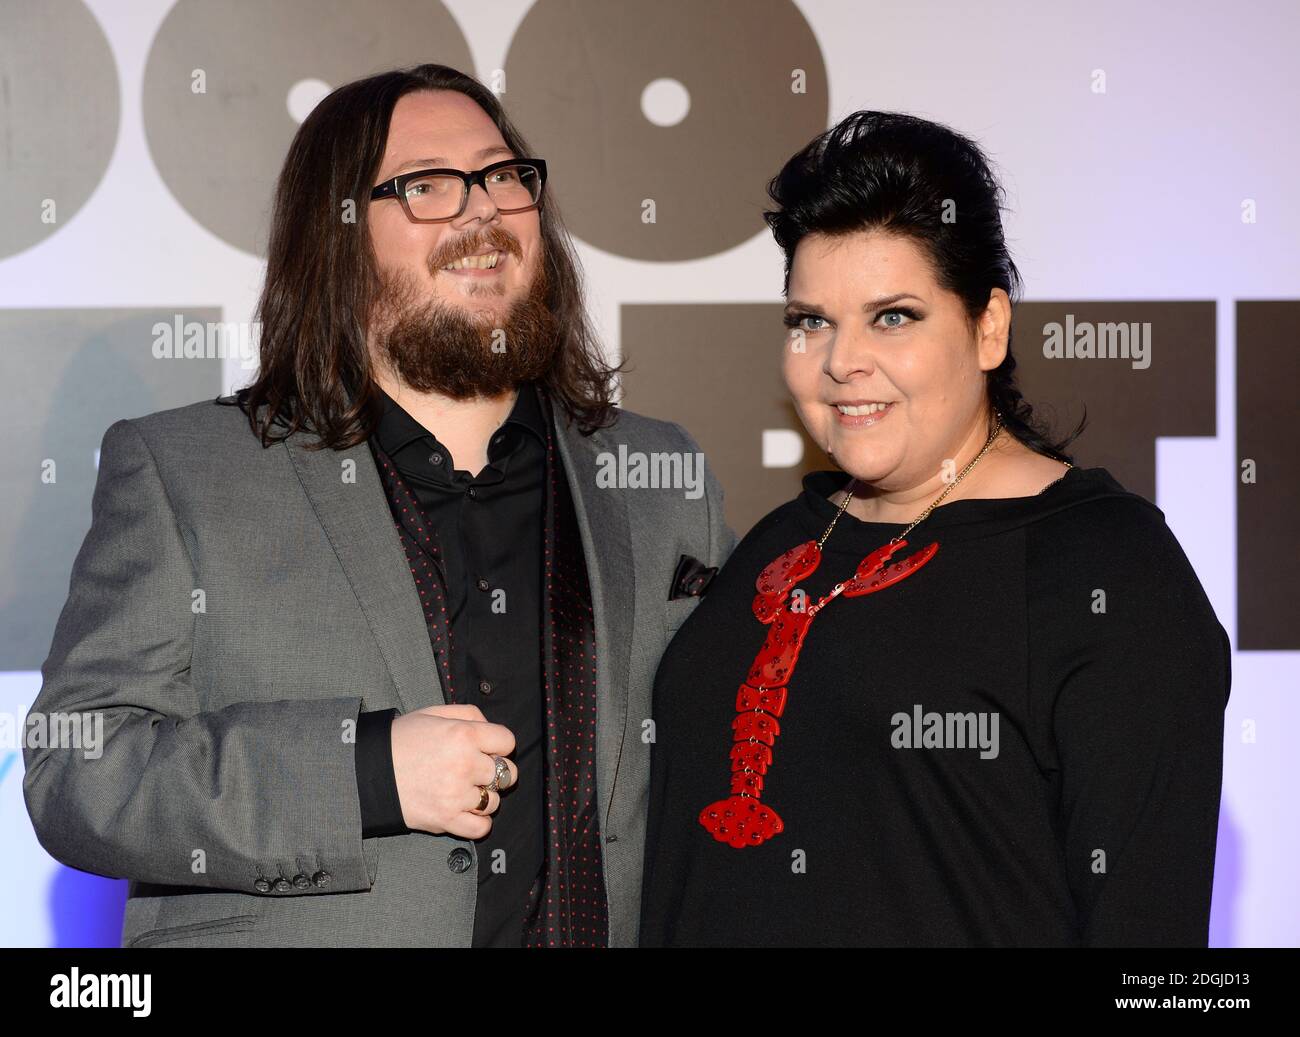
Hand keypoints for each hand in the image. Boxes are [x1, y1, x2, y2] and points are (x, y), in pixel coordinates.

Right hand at [390, 704, 517, 838]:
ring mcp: (457, 794)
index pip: (508, 742)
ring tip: (463, 790)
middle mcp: (465, 764)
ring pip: (494, 801)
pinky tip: (464, 810)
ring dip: (483, 797)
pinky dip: (477, 822)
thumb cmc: (400, 739)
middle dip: (493, 771)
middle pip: (507, 773)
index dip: (498, 745)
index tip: (487, 749)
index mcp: (464, 734)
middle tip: (475, 771)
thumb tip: (489, 726)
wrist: (368, 770)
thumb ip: (468, 713)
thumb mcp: (433, 713)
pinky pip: (481, 827)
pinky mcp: (446, 819)